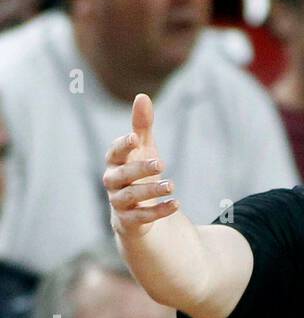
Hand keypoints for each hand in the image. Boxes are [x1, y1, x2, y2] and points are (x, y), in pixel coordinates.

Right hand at [103, 92, 180, 240]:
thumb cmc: (139, 172)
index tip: (135, 138)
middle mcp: (113, 182)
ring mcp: (119, 203)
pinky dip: (159, 211)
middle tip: (161, 163)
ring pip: (130, 197)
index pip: (114, 152)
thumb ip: (142, 126)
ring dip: (151, 191)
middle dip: (139, 169)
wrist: (137, 211)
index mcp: (115, 162)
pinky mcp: (129, 221)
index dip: (122, 146)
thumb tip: (142, 96)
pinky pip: (142, 218)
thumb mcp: (144, 149)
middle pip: (121, 176)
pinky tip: (176, 203)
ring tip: (171, 185)